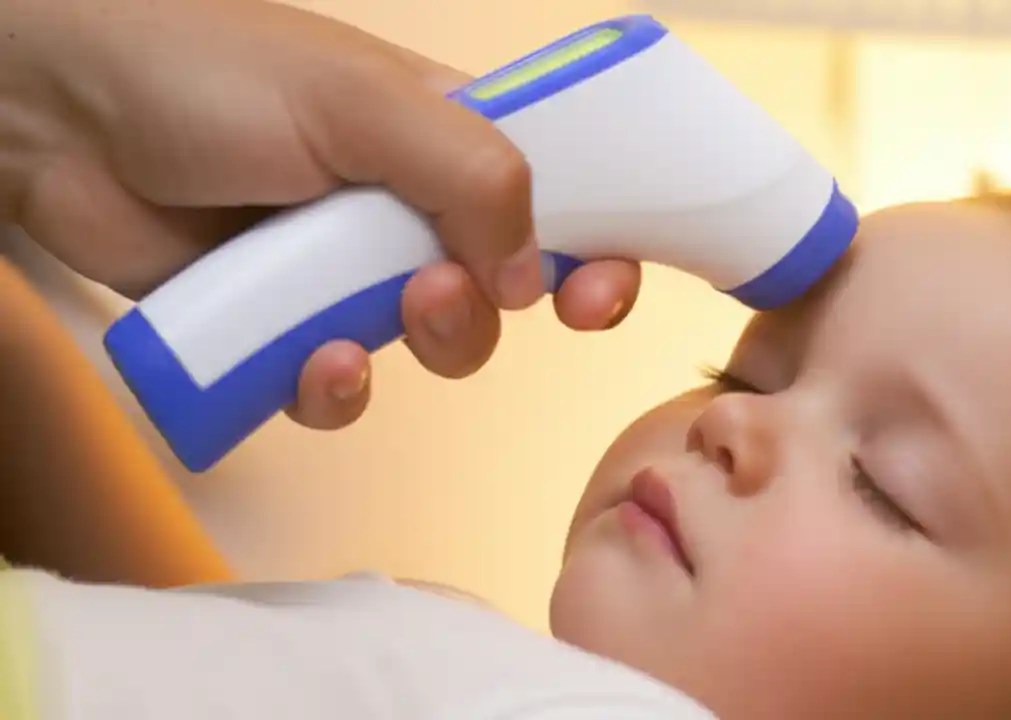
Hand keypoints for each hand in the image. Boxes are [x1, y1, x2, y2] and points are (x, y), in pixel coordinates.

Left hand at [2, 0, 639, 428]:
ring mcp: (350, 270)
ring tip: (371, 315)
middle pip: (507, 289)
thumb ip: (475, 176)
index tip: (599, 292)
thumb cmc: (209, 71)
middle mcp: (412, 205)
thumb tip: (534, 275)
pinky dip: (333, 391)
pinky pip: (342, 390)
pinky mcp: (287, 326)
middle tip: (447, 295)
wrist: (60, 116)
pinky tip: (307, 362)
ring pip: (432, 347)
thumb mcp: (366, 104)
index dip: (595, 245)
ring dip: (419, 348)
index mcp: (451, 135)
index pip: (562, 193)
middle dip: (492, 312)